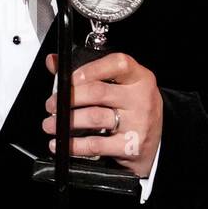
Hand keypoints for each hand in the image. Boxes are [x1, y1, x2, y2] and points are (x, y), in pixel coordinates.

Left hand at [43, 51, 162, 175]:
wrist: (157, 142)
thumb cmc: (132, 109)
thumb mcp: (119, 87)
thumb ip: (87, 73)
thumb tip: (53, 61)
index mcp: (139, 78)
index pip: (118, 64)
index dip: (90, 69)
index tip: (70, 78)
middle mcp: (141, 99)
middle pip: (98, 92)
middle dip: (68, 97)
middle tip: (52, 104)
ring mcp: (138, 123)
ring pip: (94, 117)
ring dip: (65, 121)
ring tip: (51, 124)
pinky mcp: (131, 147)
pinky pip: (96, 144)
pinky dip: (74, 145)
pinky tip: (62, 143)